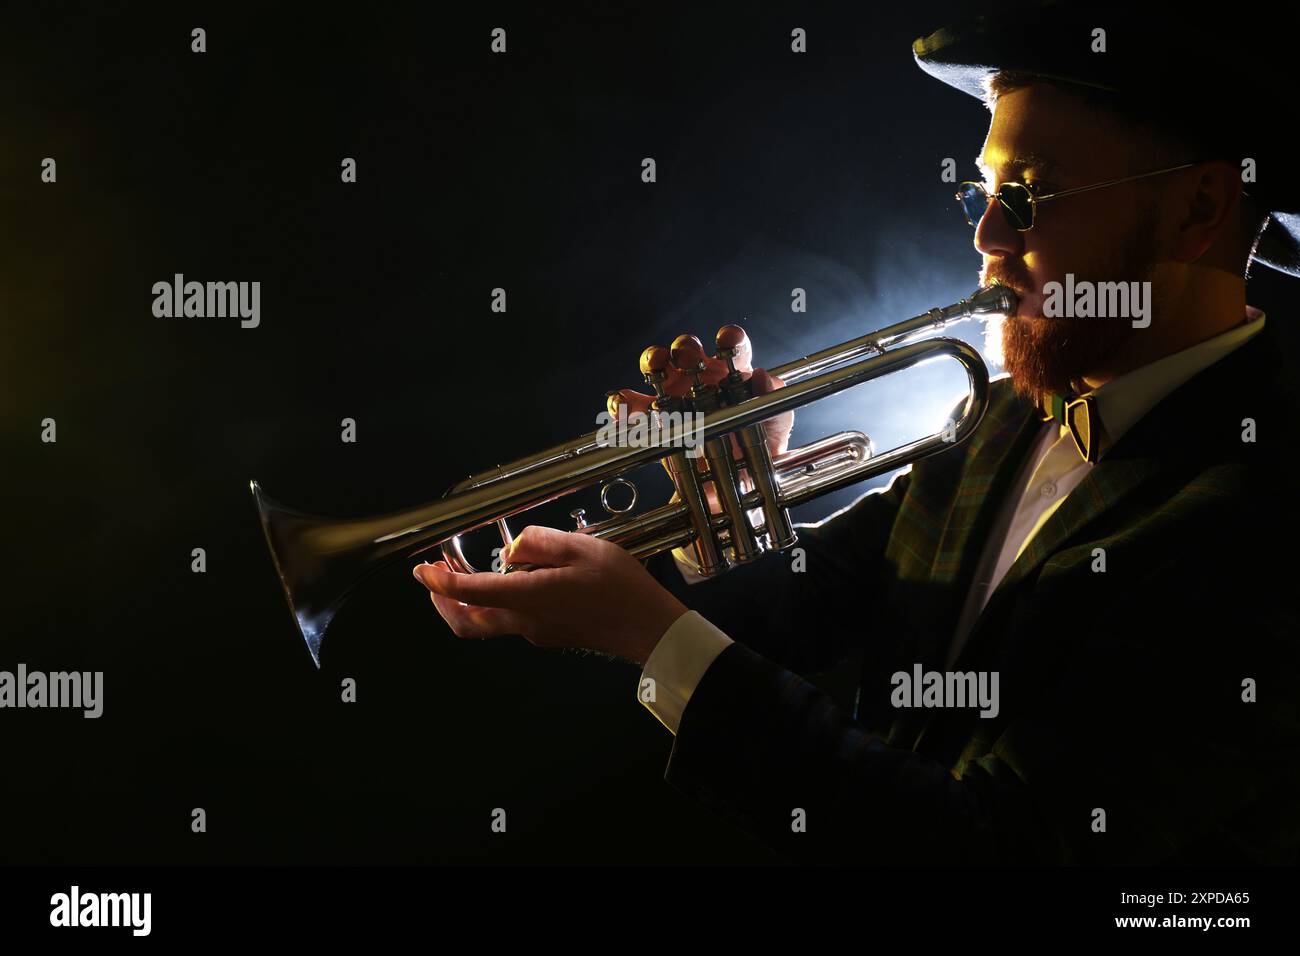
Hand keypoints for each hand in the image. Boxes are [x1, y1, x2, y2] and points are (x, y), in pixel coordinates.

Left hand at [414, 525, 688, 665]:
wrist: (649, 627)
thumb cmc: (620, 588)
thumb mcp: (581, 548)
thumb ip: (539, 543)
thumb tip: (513, 550)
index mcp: (528, 597)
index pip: (470, 592)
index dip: (440, 582)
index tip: (423, 570)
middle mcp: (525, 621)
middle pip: (468, 621)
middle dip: (444, 601)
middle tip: (436, 578)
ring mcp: (537, 631)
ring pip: (489, 620)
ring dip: (474, 598)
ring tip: (477, 569)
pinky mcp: (550, 634)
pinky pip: (516, 618)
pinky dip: (504, 600)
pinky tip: (523, 579)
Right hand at [605, 329, 793, 508]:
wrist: (734, 485)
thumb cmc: (757, 446)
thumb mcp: (776, 425)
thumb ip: (775, 402)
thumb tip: (763, 377)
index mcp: (733, 373)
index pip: (732, 346)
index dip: (729, 338)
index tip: (727, 341)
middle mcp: (701, 378)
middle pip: (687, 349)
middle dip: (686, 348)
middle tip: (688, 358)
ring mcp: (675, 396)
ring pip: (658, 368)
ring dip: (654, 362)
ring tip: (655, 369)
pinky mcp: (654, 420)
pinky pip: (632, 406)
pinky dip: (623, 403)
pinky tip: (624, 405)